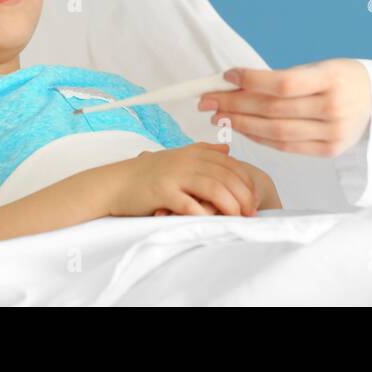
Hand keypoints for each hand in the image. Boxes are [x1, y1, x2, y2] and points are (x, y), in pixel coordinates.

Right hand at [108, 142, 259, 216]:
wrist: (117, 182)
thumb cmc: (149, 174)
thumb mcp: (178, 156)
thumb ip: (204, 151)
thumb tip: (227, 150)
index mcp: (194, 153)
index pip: (230, 165)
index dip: (246, 182)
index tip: (254, 199)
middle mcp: (187, 161)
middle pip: (226, 176)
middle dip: (243, 195)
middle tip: (251, 212)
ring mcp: (175, 175)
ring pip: (213, 188)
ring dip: (229, 205)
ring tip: (237, 218)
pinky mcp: (162, 191)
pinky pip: (189, 203)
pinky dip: (203, 213)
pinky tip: (211, 222)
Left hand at [198, 59, 370, 157]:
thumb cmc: (342, 78)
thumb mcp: (320, 67)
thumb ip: (285, 78)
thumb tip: (236, 83)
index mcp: (332, 78)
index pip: (282, 83)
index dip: (251, 81)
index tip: (226, 76)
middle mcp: (334, 107)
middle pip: (273, 110)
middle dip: (235, 104)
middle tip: (208, 99)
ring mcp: (333, 133)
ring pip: (276, 132)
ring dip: (242, 123)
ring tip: (219, 115)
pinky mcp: (329, 151)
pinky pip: (286, 147)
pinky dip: (260, 138)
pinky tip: (242, 128)